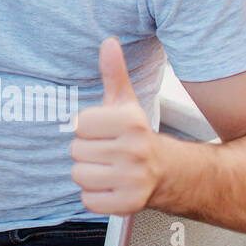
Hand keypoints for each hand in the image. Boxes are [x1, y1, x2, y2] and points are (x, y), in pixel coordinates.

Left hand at [70, 37, 160, 214]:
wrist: (169, 172)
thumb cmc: (136, 134)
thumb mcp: (125, 103)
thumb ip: (113, 73)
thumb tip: (108, 41)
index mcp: (130, 122)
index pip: (79, 124)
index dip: (88, 128)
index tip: (105, 132)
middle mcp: (134, 150)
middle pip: (76, 150)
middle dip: (88, 151)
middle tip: (108, 151)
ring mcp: (133, 179)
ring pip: (79, 175)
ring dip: (90, 174)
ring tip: (109, 168)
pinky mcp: (129, 204)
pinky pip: (88, 200)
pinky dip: (95, 196)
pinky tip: (112, 185)